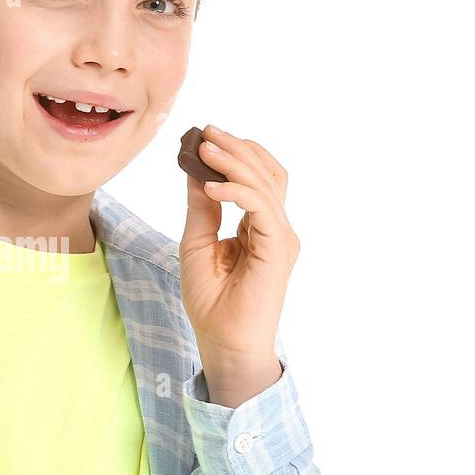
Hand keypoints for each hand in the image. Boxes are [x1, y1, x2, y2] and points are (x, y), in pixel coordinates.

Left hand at [179, 125, 299, 363]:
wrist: (224, 342)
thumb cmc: (212, 303)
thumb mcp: (196, 244)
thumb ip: (200, 208)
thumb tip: (193, 170)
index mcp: (260, 227)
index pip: (256, 178)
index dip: (234, 154)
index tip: (202, 137)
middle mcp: (276, 228)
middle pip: (266, 172)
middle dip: (236, 148)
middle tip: (206, 132)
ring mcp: (281, 236)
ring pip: (265, 183)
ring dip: (234, 162)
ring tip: (204, 148)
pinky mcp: (278, 248)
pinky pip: (261, 207)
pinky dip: (236, 191)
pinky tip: (210, 186)